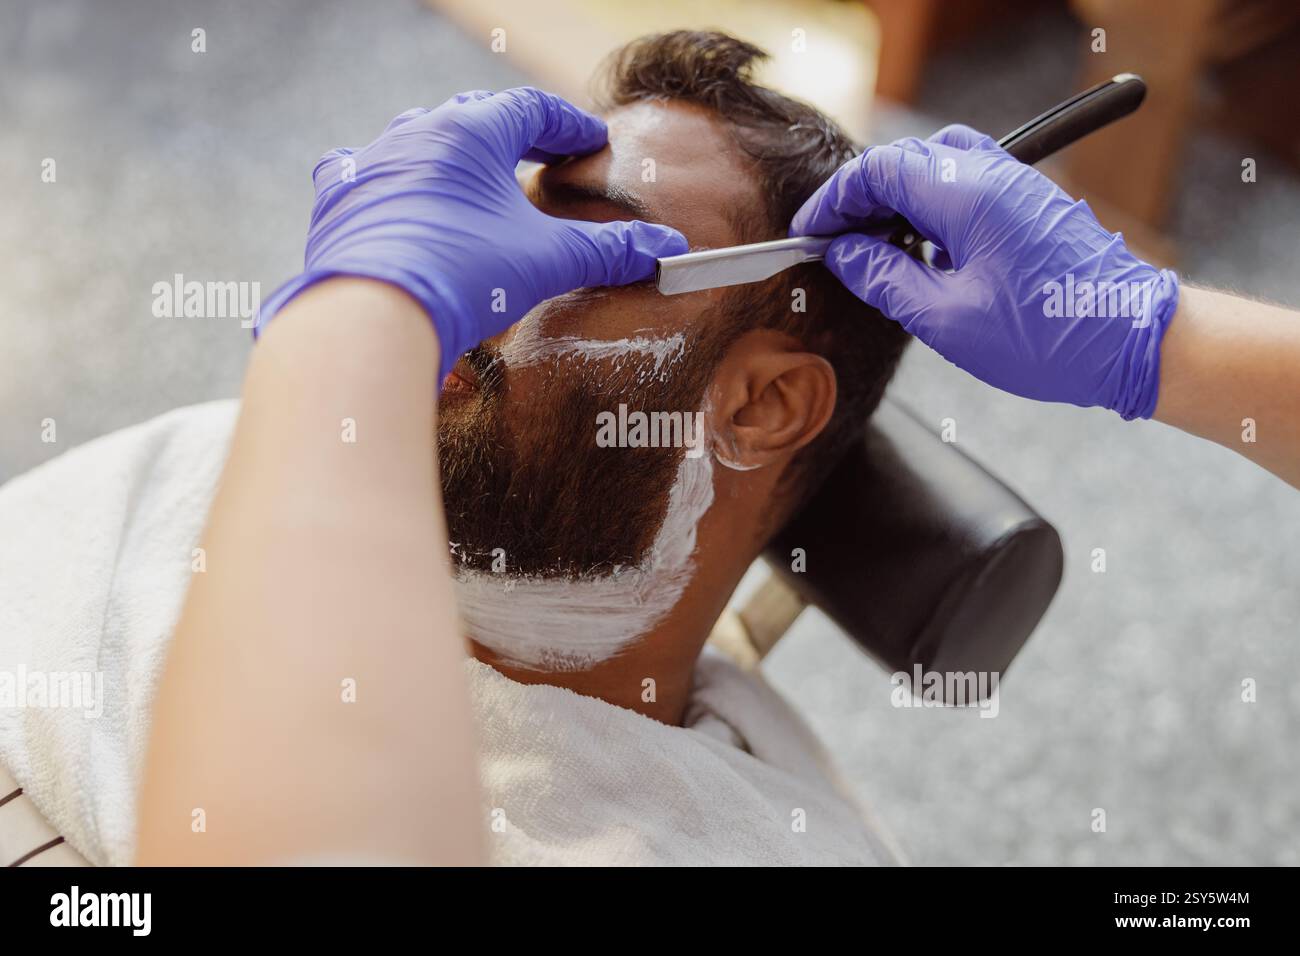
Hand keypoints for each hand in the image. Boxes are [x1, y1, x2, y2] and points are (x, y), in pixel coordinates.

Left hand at [256, 88, 687, 380]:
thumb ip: (608, 251)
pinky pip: (362, 173)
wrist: (374, 315)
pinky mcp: (337, 201)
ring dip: (449, 152)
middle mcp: (415, 133)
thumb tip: (668, 250)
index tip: (589, 141)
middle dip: (511, 133)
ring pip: (416, 140)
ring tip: (472, 174)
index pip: (530, 110)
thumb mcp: (548, 261)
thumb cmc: (465, 276)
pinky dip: (388, 179)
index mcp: (470, 132)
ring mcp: (370, 164)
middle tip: (539, 152)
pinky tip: (394, 193)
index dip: (566, 125)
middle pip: (473, 117)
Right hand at [790, 125, 1178, 418]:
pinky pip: (966, 183)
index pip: (879, 171)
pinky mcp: (1029, 203)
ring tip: (872, 246)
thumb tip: (843, 257)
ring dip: (896, 198)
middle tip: (833, 244)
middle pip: (905, 161)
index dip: (834, 200)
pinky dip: (930, 205)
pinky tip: (921, 249)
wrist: (1132, 340)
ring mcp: (1016, 184)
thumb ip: (885, 280)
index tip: (809, 234)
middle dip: (860, 197)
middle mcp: (993, 175)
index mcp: (968, 195)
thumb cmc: (1048, 336)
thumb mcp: (946, 320)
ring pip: (936, 166)